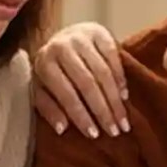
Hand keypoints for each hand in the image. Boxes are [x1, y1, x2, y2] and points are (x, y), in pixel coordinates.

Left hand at [33, 22, 128, 137]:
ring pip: (103, 72)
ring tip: (123, 121)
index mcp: (45, 63)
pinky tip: (124, 96)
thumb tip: (62, 128)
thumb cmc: (52, 71)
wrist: (61, 38)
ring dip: (115, 99)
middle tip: (114, 131)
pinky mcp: (99, 32)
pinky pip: (113, 56)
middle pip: (87, 83)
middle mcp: (62, 46)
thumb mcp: (42, 90)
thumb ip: (48, 108)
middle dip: (102, 110)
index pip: (66, 93)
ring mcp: (81, 37)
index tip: (94, 134)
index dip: (81, 115)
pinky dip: (120, 78)